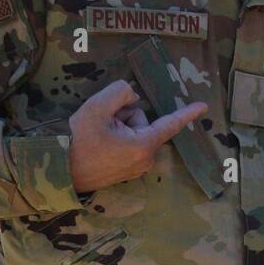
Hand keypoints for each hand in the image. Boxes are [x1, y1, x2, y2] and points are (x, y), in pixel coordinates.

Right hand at [68, 79, 207, 191]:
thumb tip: (133, 98)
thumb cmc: (79, 140)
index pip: (170, 123)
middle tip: (102, 124)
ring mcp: (136, 167)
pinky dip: (115, 138)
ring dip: (118, 127)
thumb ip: (121, 93)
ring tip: (97, 135)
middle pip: (143, 122)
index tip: (204, 106)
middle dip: (125, 116)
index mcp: (144, 145)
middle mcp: (145, 159)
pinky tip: (98, 143)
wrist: (58, 170)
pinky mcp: (126, 171)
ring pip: (134, 132)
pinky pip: (127, 144)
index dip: (187, 112)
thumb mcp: (98, 106)